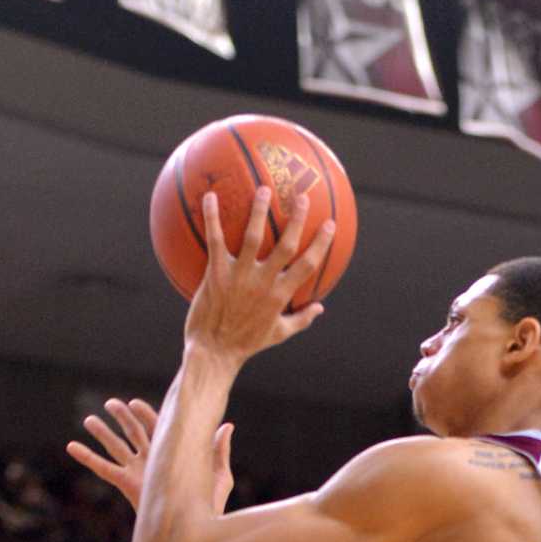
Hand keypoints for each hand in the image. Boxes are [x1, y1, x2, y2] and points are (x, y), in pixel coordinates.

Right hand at [67, 396, 233, 516]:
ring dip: (101, 432)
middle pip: (132, 432)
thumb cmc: (211, 506)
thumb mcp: (218, 474)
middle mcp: (151, 461)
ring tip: (88, 419)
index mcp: (171, 455)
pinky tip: (71, 446)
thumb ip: (218, 449)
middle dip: (121, 418)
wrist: (195, 529)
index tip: (135, 404)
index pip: (156, 427)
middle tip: (109, 403)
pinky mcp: (126, 484)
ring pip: (116, 446)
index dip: (146, 414)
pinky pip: (102, 468)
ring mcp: (137, 472)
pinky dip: (86, 457)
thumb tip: (227, 426)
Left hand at [184, 187, 333, 364]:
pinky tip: (210, 196)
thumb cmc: (246, 343)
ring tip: (264, 189)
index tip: (330, 224)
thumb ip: (301, 319)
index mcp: (280, 296)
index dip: (321, 244)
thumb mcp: (278, 334)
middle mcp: (263, 283)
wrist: (214, 352)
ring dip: (259, 211)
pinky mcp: (215, 274)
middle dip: (297, 220)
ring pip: (252, 237)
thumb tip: (321, 308)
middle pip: (286, 246)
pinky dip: (212, 217)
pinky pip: (215, 240)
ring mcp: (239, 277)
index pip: (307, 265)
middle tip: (302, 197)